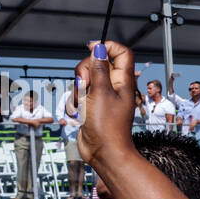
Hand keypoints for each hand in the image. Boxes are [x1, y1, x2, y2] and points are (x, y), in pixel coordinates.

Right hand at [76, 40, 136, 166]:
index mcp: (123, 81)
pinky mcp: (92, 105)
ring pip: (84, 80)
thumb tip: (99, 49)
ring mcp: (102, 96)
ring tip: (83, 105)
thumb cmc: (107, 127)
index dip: (107, 46)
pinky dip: (76, 102)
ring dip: (78, 90)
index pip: (121, 53)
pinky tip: (79, 113)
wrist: (104, 152)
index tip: (91, 48)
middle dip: (84, 71)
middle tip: (85, 85)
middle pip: (96, 63)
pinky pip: (79, 95)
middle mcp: (114, 86)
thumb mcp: (100, 93)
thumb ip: (98, 69)